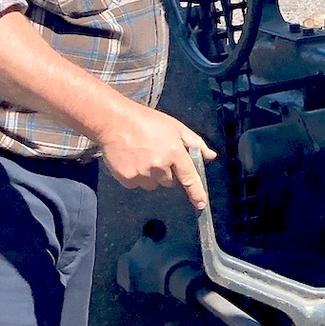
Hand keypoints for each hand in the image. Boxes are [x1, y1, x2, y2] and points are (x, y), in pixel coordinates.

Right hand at [94, 101, 215, 209]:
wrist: (113, 121)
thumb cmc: (146, 121)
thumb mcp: (175, 127)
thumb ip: (195, 143)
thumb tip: (210, 156)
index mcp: (174, 152)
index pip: (189, 178)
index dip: (197, 193)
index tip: (201, 204)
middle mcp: (159, 165)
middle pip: (170, 182)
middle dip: (167, 172)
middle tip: (157, 155)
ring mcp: (142, 173)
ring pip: (153, 185)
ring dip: (152, 176)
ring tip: (143, 156)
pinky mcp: (126, 178)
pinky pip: (137, 184)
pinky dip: (136, 176)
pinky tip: (132, 160)